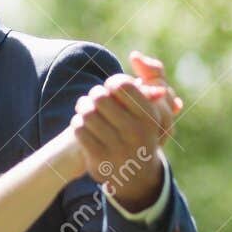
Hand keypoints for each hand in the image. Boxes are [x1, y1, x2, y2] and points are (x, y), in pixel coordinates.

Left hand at [70, 52, 179, 211]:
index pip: (121, 85)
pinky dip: (77, 123)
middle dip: (95, 94)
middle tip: (95, 98)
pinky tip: (83, 125)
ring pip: (86, 113)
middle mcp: (135, 133)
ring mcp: (116, 148)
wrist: (137, 175)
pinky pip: (78, 129)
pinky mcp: (99, 160)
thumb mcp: (154, 106)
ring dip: (83, 108)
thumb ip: (151, 77)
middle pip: (100, 97)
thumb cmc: (142, 129)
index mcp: (149, 117)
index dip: (112, 83)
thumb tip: (136, 57)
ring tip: (86, 109)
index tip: (112, 89)